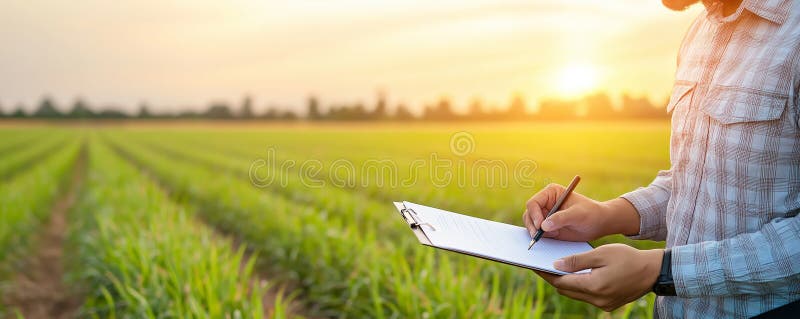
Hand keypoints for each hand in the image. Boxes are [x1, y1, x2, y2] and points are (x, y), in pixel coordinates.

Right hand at [522, 184, 640, 241]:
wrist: (599, 223)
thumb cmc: (591, 213)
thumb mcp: (577, 214)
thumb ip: (560, 218)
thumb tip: (543, 226)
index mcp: (550, 193)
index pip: (533, 203)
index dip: (534, 215)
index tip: (540, 225)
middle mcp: (545, 203)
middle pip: (529, 214)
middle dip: (532, 226)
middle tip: (538, 236)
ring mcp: (545, 216)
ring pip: (531, 225)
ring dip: (536, 233)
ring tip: (551, 237)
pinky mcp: (548, 227)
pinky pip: (538, 233)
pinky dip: (540, 238)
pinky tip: (551, 239)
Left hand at [534, 244, 662, 311]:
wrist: (653, 271)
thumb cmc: (627, 258)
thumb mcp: (600, 254)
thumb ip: (577, 261)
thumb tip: (555, 265)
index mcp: (594, 286)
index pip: (561, 282)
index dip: (546, 273)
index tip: (534, 264)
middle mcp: (597, 300)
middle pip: (566, 290)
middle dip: (553, 278)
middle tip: (542, 264)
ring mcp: (603, 304)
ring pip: (575, 294)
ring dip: (566, 282)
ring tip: (556, 268)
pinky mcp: (608, 304)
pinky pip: (586, 296)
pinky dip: (578, 286)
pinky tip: (575, 274)